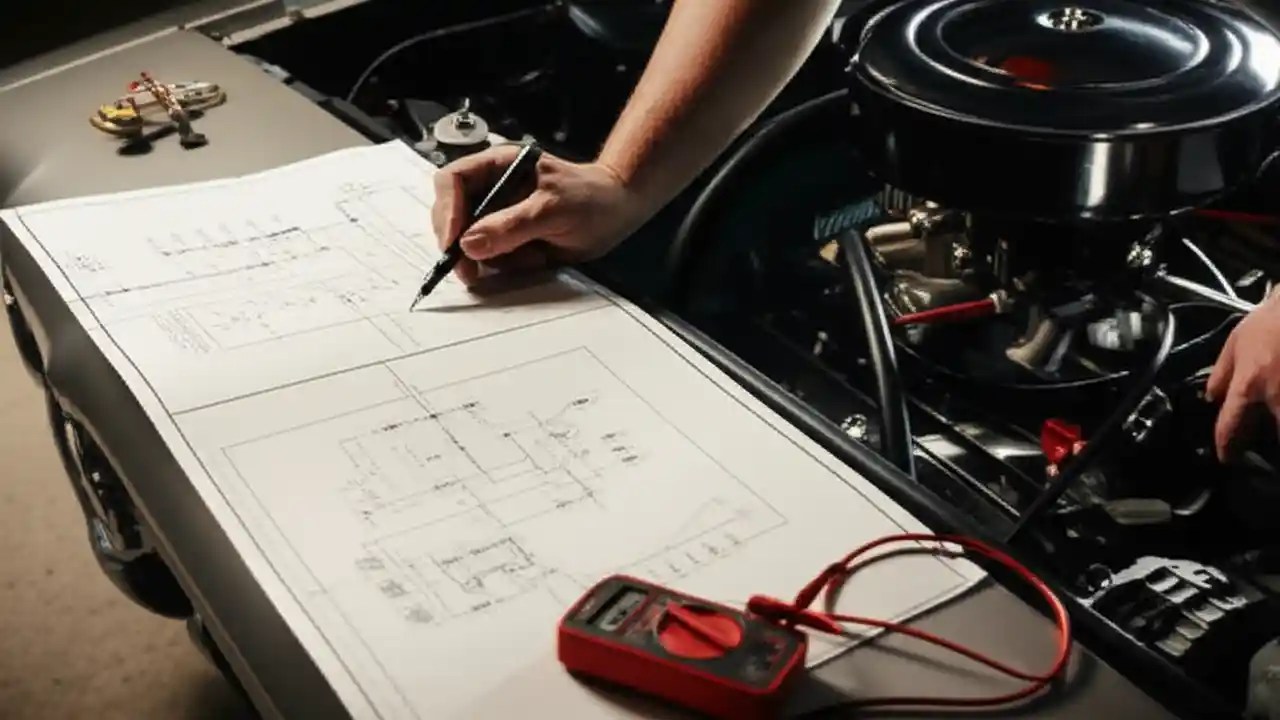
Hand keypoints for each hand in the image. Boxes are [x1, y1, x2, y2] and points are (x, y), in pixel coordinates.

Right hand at [430, 144, 645, 285]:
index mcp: (498, 166)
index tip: (453, 243)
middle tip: (471, 271)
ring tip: (531, 255)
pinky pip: (491, 257)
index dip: (447, 212)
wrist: (617, 212)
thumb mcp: (553, 211)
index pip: (453, 181)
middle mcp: (491, 189)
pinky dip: (508, 265)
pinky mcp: (507, 238)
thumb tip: (469, 244)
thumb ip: (511, 226)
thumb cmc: (591, 199)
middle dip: (461, 243)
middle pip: (452, 214)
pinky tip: (537, 257)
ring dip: (492, 257)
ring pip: (469, 242)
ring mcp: (497, 215)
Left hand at [1206, 292, 1279, 460]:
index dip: (1227, 446)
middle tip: (1260, 442)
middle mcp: (1277, 396)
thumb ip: (1221, 374)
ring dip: (1278, 424)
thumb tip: (1210, 398)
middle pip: (1274, 435)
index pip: (1231, 425)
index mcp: (1249, 385)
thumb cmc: (1270, 322)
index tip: (1227, 458)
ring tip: (1271, 416)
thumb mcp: (1235, 343)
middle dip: (1268, 443)